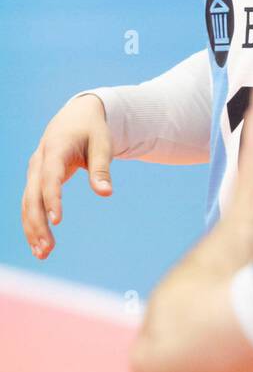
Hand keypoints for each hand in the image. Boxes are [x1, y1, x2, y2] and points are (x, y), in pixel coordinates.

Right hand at [22, 95, 113, 258]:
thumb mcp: (102, 144)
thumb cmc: (92, 130)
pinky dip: (32, 224)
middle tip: (48, 249)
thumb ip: (102, 168)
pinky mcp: (35, 180)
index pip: (50, 177)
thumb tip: (105, 193)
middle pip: (33, 195)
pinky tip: (40, 245)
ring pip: (27, 203)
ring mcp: (34, 172)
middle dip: (38, 223)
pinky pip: (29, 204)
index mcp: (55, 149)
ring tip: (43, 254)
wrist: (76, 116)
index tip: (57, 221)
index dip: (52, 199)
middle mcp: (39, 162)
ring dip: (32, 229)